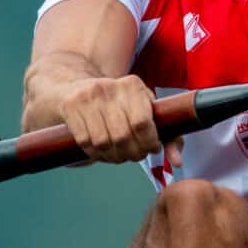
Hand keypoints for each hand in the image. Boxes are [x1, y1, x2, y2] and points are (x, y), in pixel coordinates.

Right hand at [59, 75, 180, 166]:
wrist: (73, 87)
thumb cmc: (118, 105)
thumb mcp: (144, 111)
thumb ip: (168, 135)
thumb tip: (177, 162)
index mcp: (133, 85)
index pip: (143, 123)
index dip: (149, 143)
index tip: (152, 148)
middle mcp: (109, 86)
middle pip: (123, 136)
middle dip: (132, 153)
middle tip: (135, 155)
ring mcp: (87, 96)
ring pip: (103, 142)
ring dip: (113, 156)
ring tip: (119, 154)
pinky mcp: (70, 106)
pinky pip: (86, 142)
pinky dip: (95, 154)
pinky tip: (101, 151)